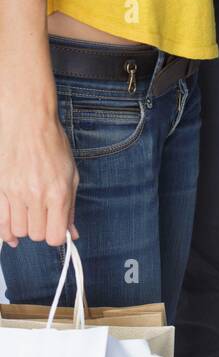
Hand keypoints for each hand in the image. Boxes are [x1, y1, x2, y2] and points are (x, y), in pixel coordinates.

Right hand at [0, 110, 78, 247]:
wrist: (27, 121)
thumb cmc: (52, 143)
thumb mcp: (71, 173)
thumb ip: (70, 206)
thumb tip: (73, 232)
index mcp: (58, 192)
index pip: (55, 236)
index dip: (56, 236)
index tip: (56, 228)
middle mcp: (36, 195)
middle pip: (36, 235)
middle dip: (41, 230)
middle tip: (43, 216)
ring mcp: (15, 193)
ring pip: (17, 231)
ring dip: (24, 227)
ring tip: (29, 214)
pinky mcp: (0, 189)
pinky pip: (0, 222)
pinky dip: (5, 231)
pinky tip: (11, 233)